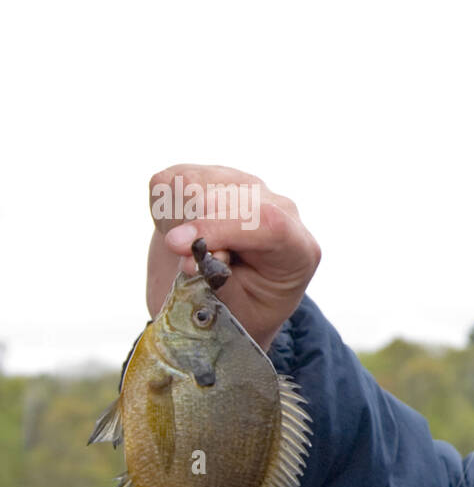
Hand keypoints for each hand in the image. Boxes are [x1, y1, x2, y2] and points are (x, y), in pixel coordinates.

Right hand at [147, 165, 321, 350]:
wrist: (234, 292)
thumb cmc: (242, 307)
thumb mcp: (239, 311)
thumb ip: (219, 284)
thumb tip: (189, 258)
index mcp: (298, 247)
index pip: (267, 221)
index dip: (219, 228)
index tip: (181, 247)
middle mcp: (279, 207)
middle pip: (225, 198)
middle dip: (194, 231)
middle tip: (190, 267)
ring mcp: (248, 186)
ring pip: (193, 183)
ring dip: (177, 221)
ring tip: (191, 250)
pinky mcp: (215, 175)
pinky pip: (171, 180)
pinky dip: (163, 208)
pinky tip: (182, 229)